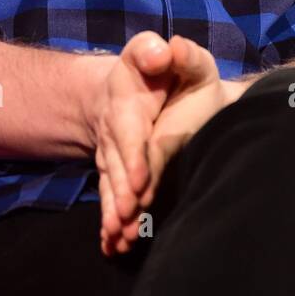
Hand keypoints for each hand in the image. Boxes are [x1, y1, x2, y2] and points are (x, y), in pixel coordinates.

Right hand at [86, 32, 178, 255]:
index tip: (142, 181)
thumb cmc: (177, 71)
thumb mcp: (184, 57)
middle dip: (120, 194)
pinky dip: (109, 221)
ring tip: (118, 240)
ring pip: (112, 183)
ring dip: (114, 213)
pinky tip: (111, 245)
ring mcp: (114, 151)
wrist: (156, 84)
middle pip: (118, 164)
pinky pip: (111, 195)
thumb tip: (165, 51)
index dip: (134, 155)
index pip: (130, 131)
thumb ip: (178, 53)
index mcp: (127, 96)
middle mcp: (115, 127)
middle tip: (126, 222)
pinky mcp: (117, 170)